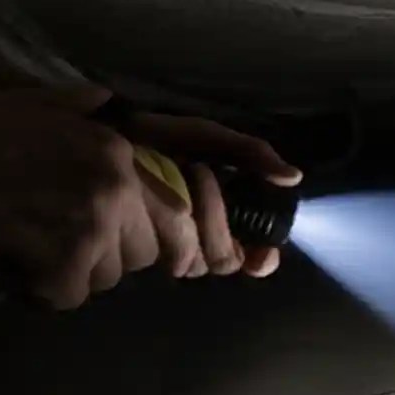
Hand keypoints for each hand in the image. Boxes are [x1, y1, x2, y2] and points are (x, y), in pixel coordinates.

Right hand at [0, 87, 188, 307]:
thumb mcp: (34, 103)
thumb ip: (80, 105)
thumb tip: (106, 99)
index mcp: (116, 153)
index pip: (167, 211)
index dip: (141, 229)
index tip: (112, 233)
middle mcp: (116, 189)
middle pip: (140, 251)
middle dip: (108, 254)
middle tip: (66, 244)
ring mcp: (92, 226)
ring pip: (107, 277)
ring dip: (76, 273)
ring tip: (39, 254)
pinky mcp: (62, 260)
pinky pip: (70, 295)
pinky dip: (46, 291)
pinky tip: (22, 270)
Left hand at [121, 111, 302, 278]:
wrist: (101, 132)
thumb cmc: (157, 134)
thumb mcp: (209, 137)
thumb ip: (252, 154)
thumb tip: (293, 177)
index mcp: (223, 214)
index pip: (252, 256)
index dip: (260, 259)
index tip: (261, 254)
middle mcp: (199, 235)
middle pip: (224, 259)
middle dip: (217, 221)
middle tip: (202, 176)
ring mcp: (168, 244)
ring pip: (195, 262)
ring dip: (191, 220)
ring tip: (174, 179)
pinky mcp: (137, 247)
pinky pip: (163, 259)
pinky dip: (165, 234)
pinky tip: (155, 203)